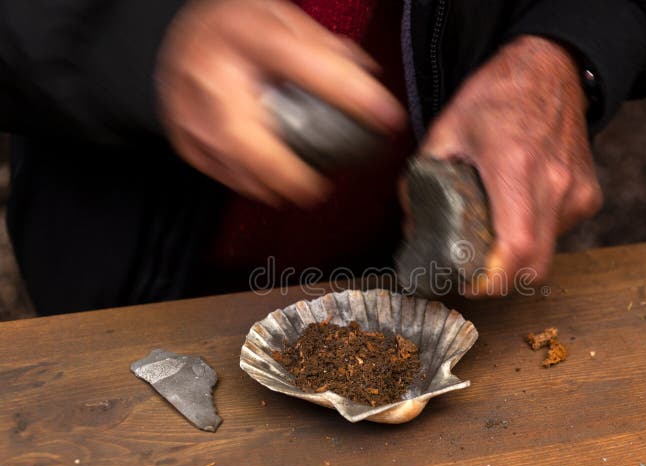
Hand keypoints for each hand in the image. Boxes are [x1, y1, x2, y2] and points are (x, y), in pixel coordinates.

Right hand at [157, 0, 405, 206]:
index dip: (347, 91)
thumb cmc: (238, 27)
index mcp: (244, 32)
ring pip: (228, 159)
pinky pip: (217, 170)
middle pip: (242, 131)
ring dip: (270, 183)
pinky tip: (269, 185)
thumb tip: (368, 81)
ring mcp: (187, 106)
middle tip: (318, 189)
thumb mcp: (284, 18)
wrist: (182, 34)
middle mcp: (208, 69)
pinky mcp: (182, 135)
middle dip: (284, 169)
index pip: (301, 62)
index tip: (385, 115)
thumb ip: (325, 49)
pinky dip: (248, 183)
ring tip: (302, 190)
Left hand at [420, 36, 601, 294]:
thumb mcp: (447, 129)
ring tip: (496, 226)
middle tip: (475, 271)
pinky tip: (519, 208)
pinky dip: (537, 234)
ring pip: (548, 253)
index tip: (470, 283)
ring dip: (519, 254)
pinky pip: (560, 234)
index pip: (518, 246)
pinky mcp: (589, 195)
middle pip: (535, 266)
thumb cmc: (499, 95)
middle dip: (502, 279)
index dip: (494, 279)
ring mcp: (577, 191)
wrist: (551, 69)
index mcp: (515, 166)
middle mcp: (554, 183)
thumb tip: (412, 226)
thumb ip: (423, 178)